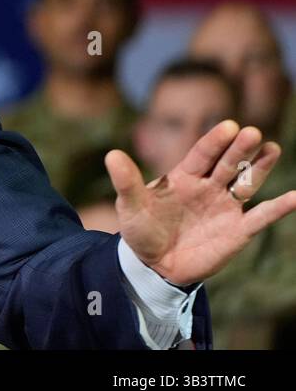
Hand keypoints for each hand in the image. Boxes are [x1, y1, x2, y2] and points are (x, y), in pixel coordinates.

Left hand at [107, 120, 295, 285]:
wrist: (154, 264)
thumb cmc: (141, 230)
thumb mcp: (130, 205)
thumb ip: (126, 181)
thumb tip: (111, 153)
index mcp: (184, 176)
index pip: (202, 154)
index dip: (215, 141)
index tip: (229, 125)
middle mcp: (208, 187)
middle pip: (228, 163)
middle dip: (240, 149)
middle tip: (253, 133)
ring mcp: (225, 207)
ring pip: (247, 182)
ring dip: (260, 168)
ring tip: (272, 148)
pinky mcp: (238, 230)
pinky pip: (261, 216)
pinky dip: (279, 207)